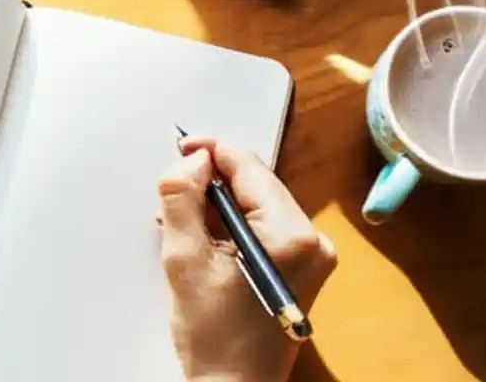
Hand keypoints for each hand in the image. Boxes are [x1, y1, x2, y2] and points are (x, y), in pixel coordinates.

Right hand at [158, 138, 336, 381]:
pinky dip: (231, 224)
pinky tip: (203, 237)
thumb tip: (191, 160)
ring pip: (256, 204)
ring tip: (182, 220)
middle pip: (255, 184)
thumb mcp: (185, 260)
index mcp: (292, 235)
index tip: (181, 147)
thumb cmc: (215, 337)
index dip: (211, 152)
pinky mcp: (301, 267)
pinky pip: (263, 226)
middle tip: (173, 189)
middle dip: (212, 181)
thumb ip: (182, 200)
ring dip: (219, 204)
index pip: (249, 168)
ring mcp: (311, 255)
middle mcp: (312, 240)